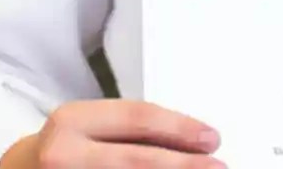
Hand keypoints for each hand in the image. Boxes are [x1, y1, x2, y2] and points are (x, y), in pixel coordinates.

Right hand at [0, 99, 223, 167]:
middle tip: (219, 166)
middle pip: (136, 159)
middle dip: (183, 166)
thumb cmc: (65, 148)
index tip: (212, 138)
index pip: (137, 119)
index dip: (180, 128)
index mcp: (72, 121)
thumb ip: (132, 132)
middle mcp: (64, 154)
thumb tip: (193, 142)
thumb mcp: (89, 127)